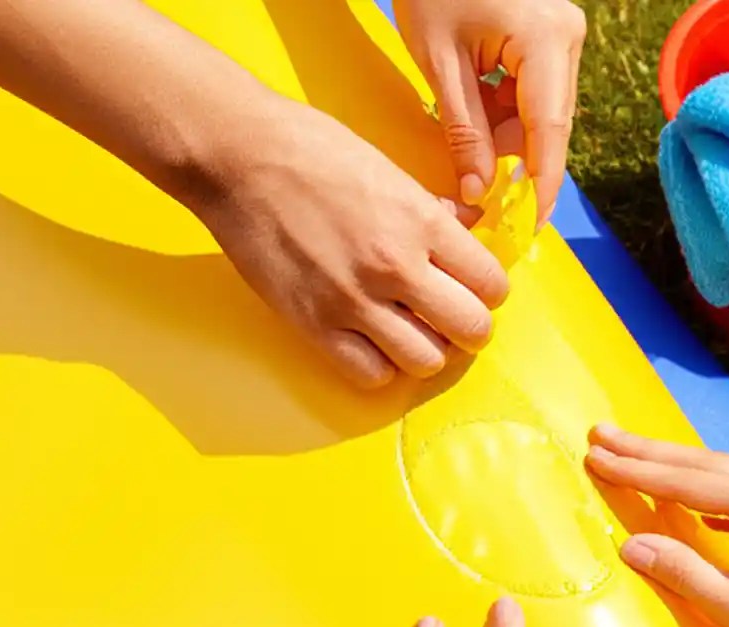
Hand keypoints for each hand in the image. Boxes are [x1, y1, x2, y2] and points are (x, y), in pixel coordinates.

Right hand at [189, 98, 508, 388]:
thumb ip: (433, 211)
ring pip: (425, 360)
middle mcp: (395, 267)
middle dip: (471, 326)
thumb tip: (469, 231)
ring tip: (414, 331)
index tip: (476, 287)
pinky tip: (375, 342)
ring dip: (428, 350)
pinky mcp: (313, 324)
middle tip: (453, 315)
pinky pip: (370, 374)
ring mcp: (353, 301)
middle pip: (471, 329)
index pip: (491, 282)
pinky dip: (381, 366)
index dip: (490, 289)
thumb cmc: (312, 150)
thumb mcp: (390, 169)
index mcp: (421, 222)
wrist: (237, 157)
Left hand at [396, 0, 586, 228]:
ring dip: (503, 129)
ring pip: (539, 109)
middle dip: (510, 155)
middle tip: (472, 182)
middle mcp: (566, 37)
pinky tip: (472, 97)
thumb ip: (464, 132)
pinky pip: (532, 89)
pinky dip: (503, 106)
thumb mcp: (440, 65)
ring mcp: (561, 34)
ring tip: (459, 114)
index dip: (541, 185)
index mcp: (545, 42)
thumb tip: (480, 191)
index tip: (531, 226)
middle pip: (546, 122)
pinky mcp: (549, 34)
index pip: (549, 132)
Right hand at [585, 425, 728, 626]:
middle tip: (603, 434)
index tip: (596, 455)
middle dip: (651, 451)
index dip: (637, 470)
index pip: (688, 482)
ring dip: (684, 464)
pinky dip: (725, 485)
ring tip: (642, 457)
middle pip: (707, 464)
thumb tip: (631, 545)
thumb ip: (686, 574)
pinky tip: (713, 500)